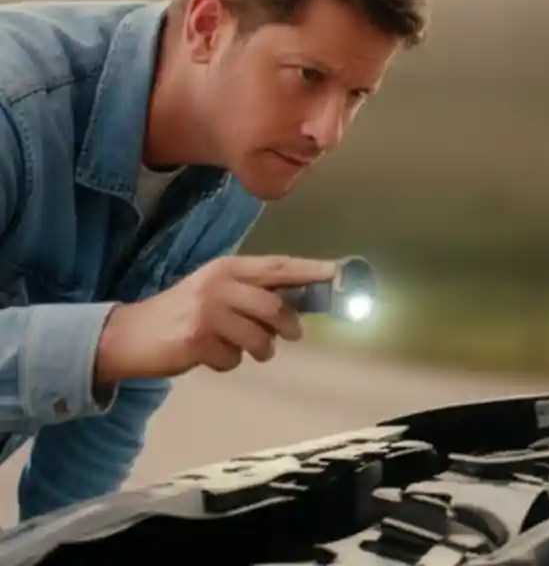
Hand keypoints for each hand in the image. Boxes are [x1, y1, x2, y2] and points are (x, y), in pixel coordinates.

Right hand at [94, 255, 336, 384]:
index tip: (338, 274)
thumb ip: (254, 293)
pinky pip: (233, 360)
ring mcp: (206, 312)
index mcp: (228, 268)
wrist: (129, 335)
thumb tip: (303, 302)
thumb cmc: (184, 313)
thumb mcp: (217, 291)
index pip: (278, 266)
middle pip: (274, 306)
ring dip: (259, 350)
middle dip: (289, 326)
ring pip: (259, 338)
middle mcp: (218, 285)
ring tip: (244, 348)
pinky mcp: (195, 340)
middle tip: (292, 335)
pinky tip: (209, 355)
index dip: (310, 271)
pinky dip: (228, 363)